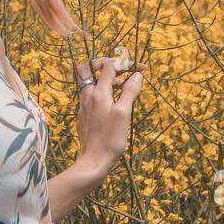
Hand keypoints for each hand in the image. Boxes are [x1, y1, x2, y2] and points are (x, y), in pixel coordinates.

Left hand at [74, 55, 144, 179]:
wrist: (93, 161)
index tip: (139, 68)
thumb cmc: (111, 139)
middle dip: (105, 64)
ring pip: (90, 83)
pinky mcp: (84, 115)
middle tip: (121, 69)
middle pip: (89, 68)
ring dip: (106, 80)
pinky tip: (114, 104)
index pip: (109, 67)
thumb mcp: (124, 113)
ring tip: (124, 88)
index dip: (125, 63)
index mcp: (98, 93)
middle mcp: (88, 96)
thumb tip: (137, 74)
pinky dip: (103, 92)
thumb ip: (130, 92)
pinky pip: (91, 95)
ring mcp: (84, 106)